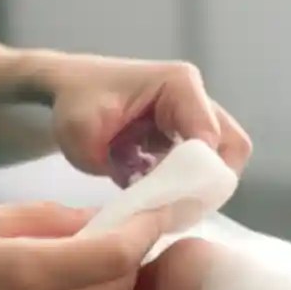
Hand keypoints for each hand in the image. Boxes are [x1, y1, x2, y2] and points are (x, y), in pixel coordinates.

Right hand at [0, 202, 171, 289]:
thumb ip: (49, 218)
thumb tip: (100, 218)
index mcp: (26, 274)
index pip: (116, 253)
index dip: (144, 229)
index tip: (156, 209)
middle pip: (119, 284)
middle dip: (127, 253)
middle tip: (115, 228)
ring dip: (106, 283)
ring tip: (77, 259)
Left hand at [44, 57, 250, 183]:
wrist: (60, 91)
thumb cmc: (71, 106)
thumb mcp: (88, 137)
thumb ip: (128, 171)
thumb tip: (162, 200)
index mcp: (179, 85)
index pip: (211, 138)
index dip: (196, 174)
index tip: (168, 198)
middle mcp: (194, 97)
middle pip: (230, 147)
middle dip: (205, 182)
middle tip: (172, 204)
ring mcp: (191, 115)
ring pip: (217, 159)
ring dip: (190, 183)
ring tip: (156, 198)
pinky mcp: (183, 133)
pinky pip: (199, 165)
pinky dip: (179, 182)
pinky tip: (148, 189)